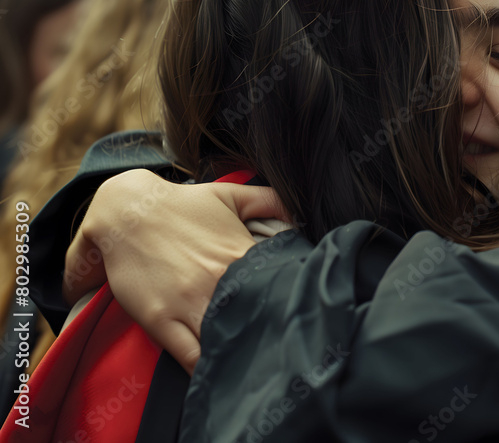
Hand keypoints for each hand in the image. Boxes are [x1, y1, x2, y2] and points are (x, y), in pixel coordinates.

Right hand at [63, 169, 288, 373]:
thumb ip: (270, 200)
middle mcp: (219, 283)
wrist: (127, 211)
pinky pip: (189, 357)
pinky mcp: (160, 320)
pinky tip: (218, 376)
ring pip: (223, 344)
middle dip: (269, 338)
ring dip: (238, 357)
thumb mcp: (231, 195)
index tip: (293, 319)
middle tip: (276, 350)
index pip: (277, 291)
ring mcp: (189, 304)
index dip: (289, 309)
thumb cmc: (181, 206)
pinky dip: (205, 370)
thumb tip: (299, 212)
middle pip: (255, 323)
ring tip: (250, 365)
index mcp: (241, 256)